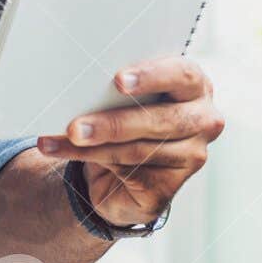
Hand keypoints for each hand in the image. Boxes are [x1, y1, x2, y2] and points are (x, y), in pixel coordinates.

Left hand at [35, 56, 222, 226]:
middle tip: (77, 125)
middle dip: (115, 123)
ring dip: (93, 144)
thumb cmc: (126, 115)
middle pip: (161, 120)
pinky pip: (126, 172)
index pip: (183, 75)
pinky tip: (58, 148)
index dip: (152, 76)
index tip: (119, 79)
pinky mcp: (170, 187)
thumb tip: (81, 80)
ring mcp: (192, 157)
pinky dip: (87, 158)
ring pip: (140, 149)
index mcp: (196, 86)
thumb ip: (120, 87)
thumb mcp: (126, 96)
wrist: (122, 168)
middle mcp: (203, 120)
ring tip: (63, 135)